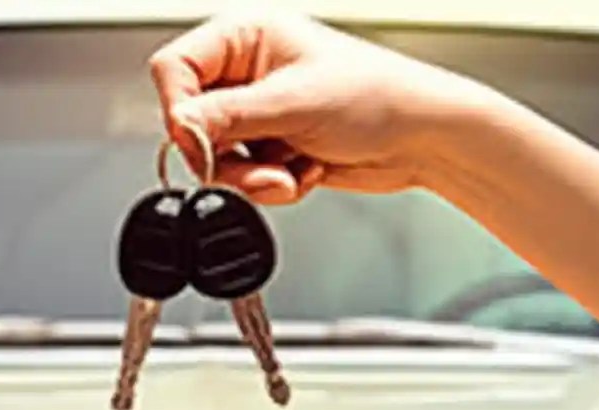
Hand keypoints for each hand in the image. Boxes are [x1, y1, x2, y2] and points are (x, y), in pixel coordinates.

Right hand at [148, 11, 499, 203]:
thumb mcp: (293, 103)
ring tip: (290, 172)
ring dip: (253, 176)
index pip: (175, 68)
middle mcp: (248, 71)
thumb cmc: (379, 97)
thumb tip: (180, 128)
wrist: (424, 138)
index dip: (180, 111)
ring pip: (218, 157)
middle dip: (226, 156)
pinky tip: (306, 171)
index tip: (199, 144)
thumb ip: (227, 117)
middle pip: (192, 121)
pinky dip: (273, 184)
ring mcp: (260, 111)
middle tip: (258, 166)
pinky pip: (245, 176)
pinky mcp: (274, 146)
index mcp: (247, 35)